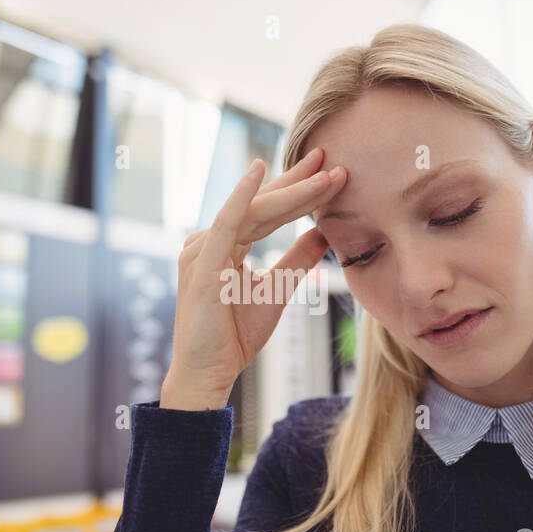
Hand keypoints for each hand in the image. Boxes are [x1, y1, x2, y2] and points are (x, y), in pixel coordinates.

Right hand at [161, 147, 347, 409]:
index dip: (297, 191)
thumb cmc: (234, 337)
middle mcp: (209, 241)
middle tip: (329, 158)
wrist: (207, 374)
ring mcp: (203, 250)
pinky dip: (242, 197)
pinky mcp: (203, 264)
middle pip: (261, 206)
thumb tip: (324, 232)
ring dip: (289, 191)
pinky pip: (226, 224)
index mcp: (224, 245)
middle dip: (298, 182)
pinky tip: (258, 172)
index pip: (266, 212)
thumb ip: (297, 259)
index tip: (329, 171)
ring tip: (322, 171)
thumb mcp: (276, 290)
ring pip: (253, 212)